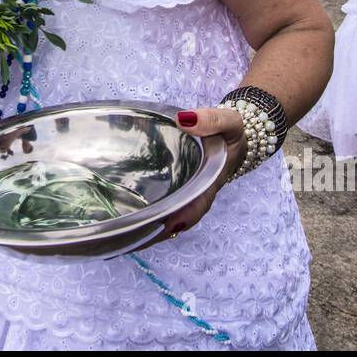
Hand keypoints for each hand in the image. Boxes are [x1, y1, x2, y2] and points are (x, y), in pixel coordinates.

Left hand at [136, 107, 246, 249]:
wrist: (233, 134)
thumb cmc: (231, 131)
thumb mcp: (229, 122)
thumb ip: (212, 120)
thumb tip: (184, 119)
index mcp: (212, 180)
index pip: (200, 203)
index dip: (186, 215)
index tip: (170, 225)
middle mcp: (198, 191)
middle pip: (181, 217)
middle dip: (160, 229)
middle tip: (133, 237)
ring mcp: (187, 191)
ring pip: (170, 214)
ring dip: (151, 226)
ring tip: (124, 234)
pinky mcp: (178, 186)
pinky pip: (165, 202)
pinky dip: (151, 212)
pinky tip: (129, 216)